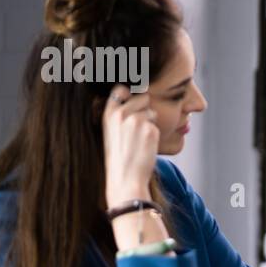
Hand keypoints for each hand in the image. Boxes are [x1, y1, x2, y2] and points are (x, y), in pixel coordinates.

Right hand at [102, 84, 159, 207]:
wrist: (126, 178)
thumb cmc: (120, 156)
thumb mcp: (112, 131)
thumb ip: (120, 113)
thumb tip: (141, 92)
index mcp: (108, 114)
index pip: (120, 88)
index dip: (130, 91)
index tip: (133, 95)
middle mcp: (121, 114)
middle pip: (143, 97)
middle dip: (144, 109)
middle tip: (137, 129)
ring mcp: (136, 121)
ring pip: (152, 111)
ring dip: (150, 122)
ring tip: (139, 139)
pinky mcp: (150, 129)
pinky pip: (157, 125)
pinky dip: (155, 134)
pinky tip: (145, 146)